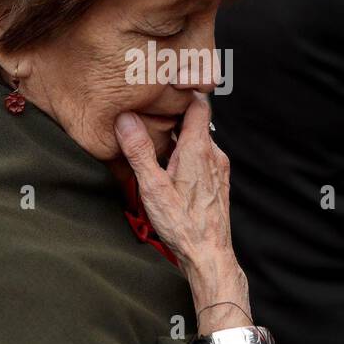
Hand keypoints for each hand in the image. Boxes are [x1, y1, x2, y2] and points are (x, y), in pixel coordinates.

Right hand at [114, 93, 250, 333]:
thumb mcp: (152, 187)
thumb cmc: (182, 225)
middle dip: (174, 116)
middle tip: (149, 115)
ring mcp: (218, 168)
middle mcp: (213, 154)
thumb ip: (139, 151)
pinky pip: (203, 157)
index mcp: (198, 148)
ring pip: (199, 140)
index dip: (182, 92)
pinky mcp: (218, 182)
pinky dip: (187, 154)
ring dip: (179, 137)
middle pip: (196, 121)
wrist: (209, 255)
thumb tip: (125, 119)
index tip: (163, 89)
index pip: (198, 103)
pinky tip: (170, 168)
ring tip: (156, 143)